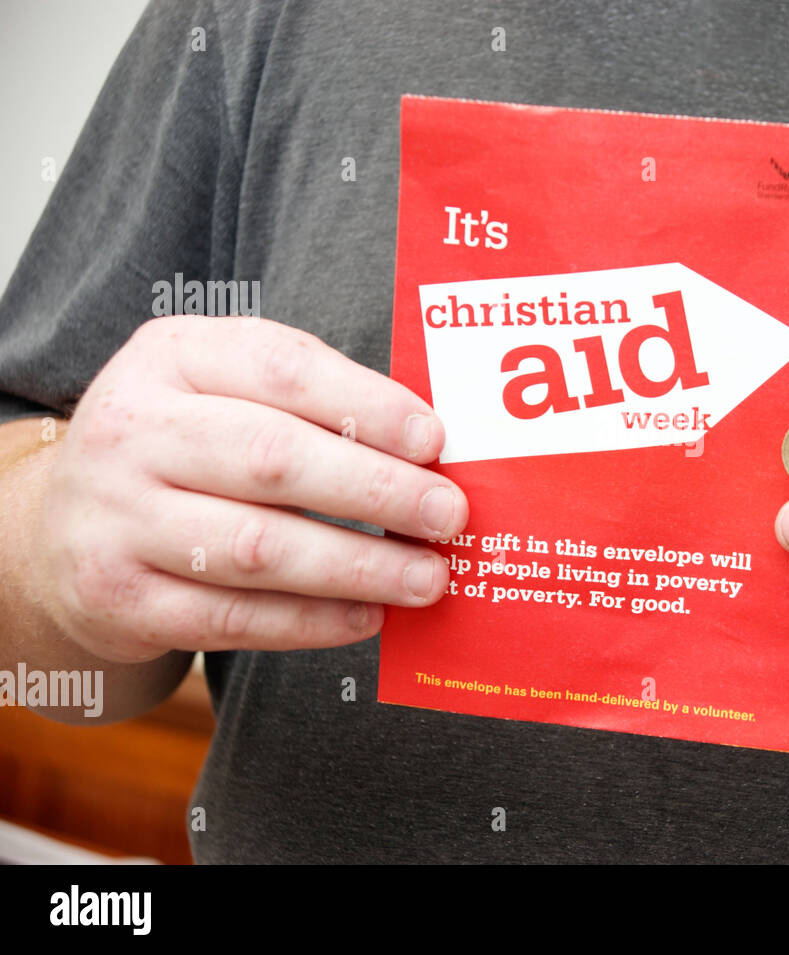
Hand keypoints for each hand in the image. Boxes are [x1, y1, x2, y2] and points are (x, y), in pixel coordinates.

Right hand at [34, 316, 467, 663]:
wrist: (59, 527)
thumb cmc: (183, 447)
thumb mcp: (222, 387)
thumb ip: (311, 398)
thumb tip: (425, 446)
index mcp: (172, 357)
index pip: (279, 368)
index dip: (365, 405)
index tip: (433, 439)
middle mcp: (133, 431)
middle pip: (272, 459)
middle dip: (377, 490)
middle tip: (447, 514)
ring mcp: (118, 518)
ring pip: (258, 547)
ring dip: (358, 566)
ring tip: (427, 577)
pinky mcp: (120, 597)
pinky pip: (233, 617)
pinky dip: (312, 621)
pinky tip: (367, 616)